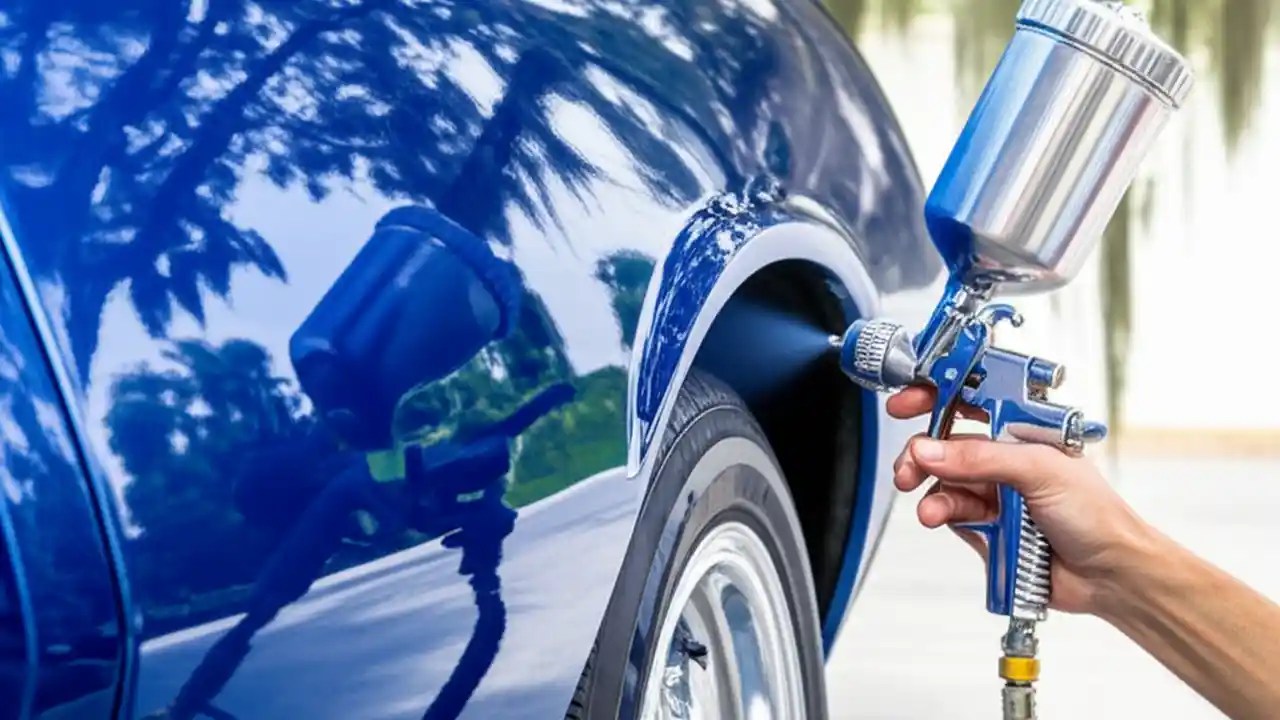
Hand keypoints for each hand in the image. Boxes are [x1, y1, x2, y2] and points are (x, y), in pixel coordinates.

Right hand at [887, 386, 1151, 614]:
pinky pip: (952, 515)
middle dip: (922, 454)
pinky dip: (943, 516)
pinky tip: (944, 520)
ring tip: (932, 510)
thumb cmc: (1100, 517)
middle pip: (948, 444)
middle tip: (908, 468)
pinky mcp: (988, 527)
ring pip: (946, 483)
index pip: (974, 401)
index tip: (907, 402)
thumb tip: (931, 451)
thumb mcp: (1041, 472)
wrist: (1110, 577)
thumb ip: (982, 458)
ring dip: (933, 493)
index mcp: (1025, 433)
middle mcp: (1008, 460)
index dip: (938, 395)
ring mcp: (997, 494)